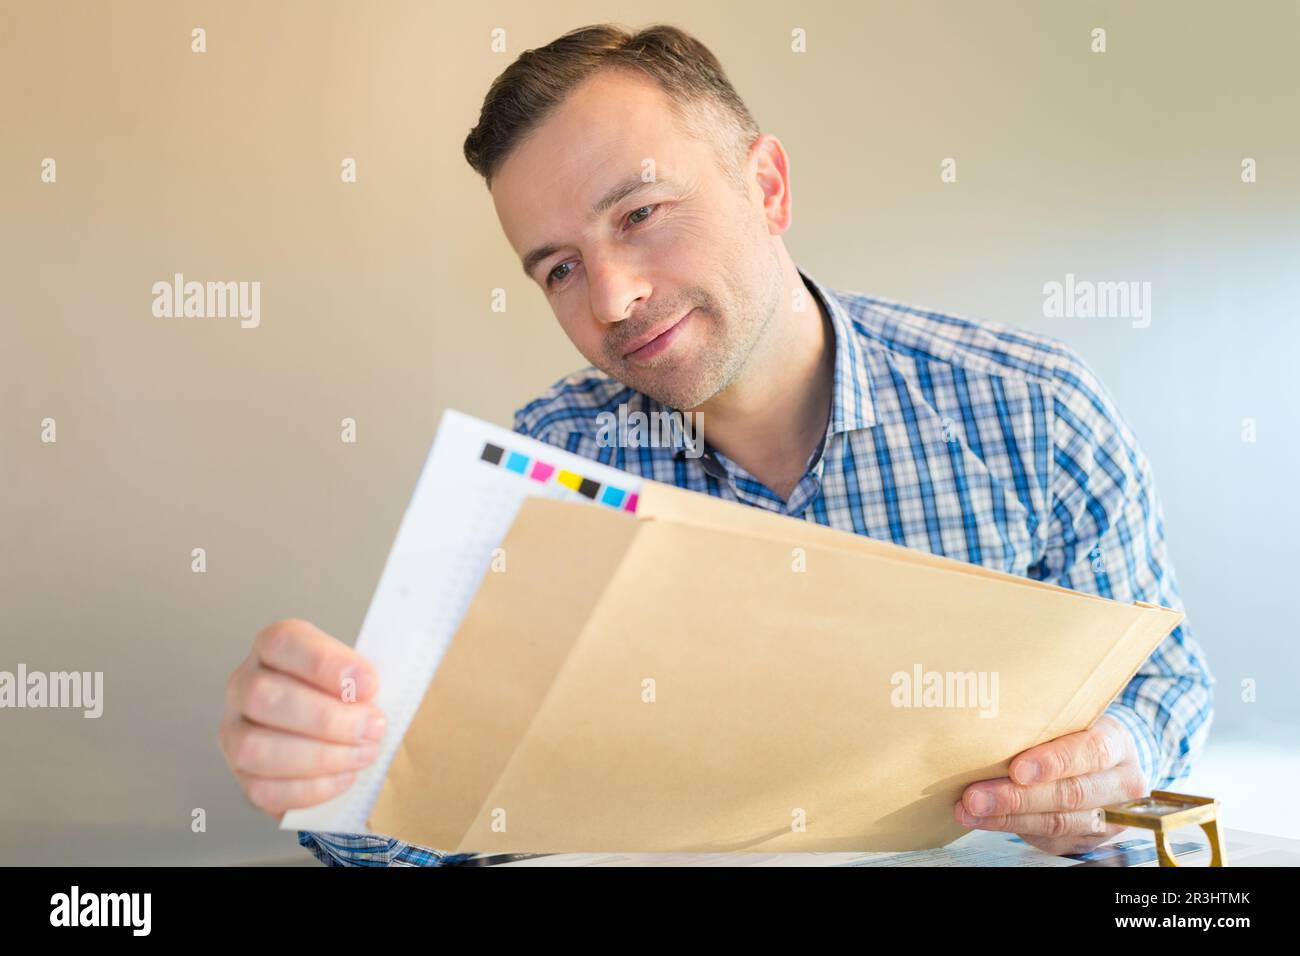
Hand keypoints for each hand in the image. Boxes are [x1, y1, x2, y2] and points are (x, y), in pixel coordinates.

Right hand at [218, 619, 385, 816]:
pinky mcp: (241, 774)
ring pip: (255, 747)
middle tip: (373, 728)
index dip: (327, 664)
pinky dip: (310, 789)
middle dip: (328, 718)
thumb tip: (392, 687)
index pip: (283, 643)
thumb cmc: (345, 694)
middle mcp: (244, 685)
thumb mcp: (358, 671)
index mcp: (274, 647)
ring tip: (362, 755)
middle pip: (265, 697)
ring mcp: (234, 731)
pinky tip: (343, 778)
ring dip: (319, 756)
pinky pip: (264, 789)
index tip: (370, 684)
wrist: (331, 730)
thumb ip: (366, 677)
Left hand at [953, 714, 1147, 855]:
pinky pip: (1048, 837)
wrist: (1100, 760)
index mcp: (1117, 742)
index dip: (1054, 762)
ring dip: (1007, 817)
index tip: (1016, 770)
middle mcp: (1122, 782)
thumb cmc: (1071, 732)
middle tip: (975, 796)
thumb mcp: (1065, 718)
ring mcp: (1109, 816)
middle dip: (1017, 797)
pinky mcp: (1088, 838)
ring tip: (969, 809)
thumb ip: (1040, 724)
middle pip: (1071, 794)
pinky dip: (1009, 827)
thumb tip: (986, 731)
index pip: (1091, 752)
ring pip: (1057, 822)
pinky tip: (981, 819)